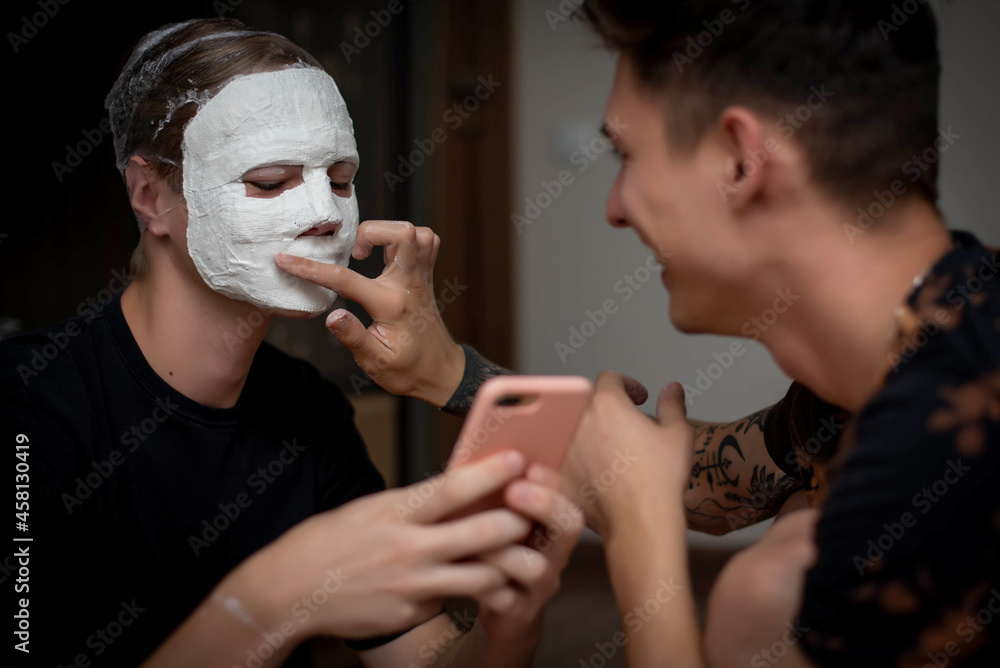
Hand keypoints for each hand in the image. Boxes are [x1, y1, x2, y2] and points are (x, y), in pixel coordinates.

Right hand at [222, 451, 533, 640]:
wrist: (290, 592)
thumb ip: (414, 503)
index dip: (492, 472)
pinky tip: (471, 583)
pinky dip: (466, 590)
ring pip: (482, 576)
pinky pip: (453, 600)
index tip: (519, 457)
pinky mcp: (413, 614)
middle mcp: (408, 548)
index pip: (453, 487)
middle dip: (517, 522)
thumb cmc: (329, 541)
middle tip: (532, 513)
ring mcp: (413, 586)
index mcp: (396, 511)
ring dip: (507, 565)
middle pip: (482, 533)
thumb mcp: (371, 509)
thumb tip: (457, 492)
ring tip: (519, 556)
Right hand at [274, 220, 465, 405]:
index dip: (310, 268)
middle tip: (353, 252)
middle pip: (401, 233)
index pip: (345, 279)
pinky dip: (409, 239)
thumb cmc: (409, 370)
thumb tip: (332, 316)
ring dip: (391, 233)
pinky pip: (427, 242)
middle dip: (368, 231)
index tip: (285, 259)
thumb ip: (353, 337)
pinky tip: (389, 255)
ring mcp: (421, 278)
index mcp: (390, 305)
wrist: (442, 373)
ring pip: (418, 232)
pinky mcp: (427, 277)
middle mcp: (409, 284)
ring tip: (370, 251)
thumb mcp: (376, 363)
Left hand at [474, 464, 584, 646]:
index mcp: (550, 521)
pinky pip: (509, 600)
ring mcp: (540, 583)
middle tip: (514, 491)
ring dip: (506, 550)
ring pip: (538, 567)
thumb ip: (495, 491)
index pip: (565, 495)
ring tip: (478, 540)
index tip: (529, 465)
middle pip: (568, 526)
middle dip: (544, 505)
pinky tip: (465, 572)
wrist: (496, 606)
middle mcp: (554, 551)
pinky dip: (486, 585)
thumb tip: (479, 454)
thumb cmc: (494, 550)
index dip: (551, 481)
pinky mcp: (520, 611)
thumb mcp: (496, 516)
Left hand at [560, 371, 691, 536]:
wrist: (640, 521)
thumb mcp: (678, 435)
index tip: (637, 398)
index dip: (627, 384)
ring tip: (612, 451)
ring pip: (573, 431)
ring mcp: (564, 448)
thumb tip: (672, 390)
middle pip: (589, 404)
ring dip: (590, 434)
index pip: (609, 379)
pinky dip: (579, 460)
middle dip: (607, 410)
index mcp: (607, 404)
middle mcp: (579, 421)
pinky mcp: (557, 474)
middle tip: (626, 425)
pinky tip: (598, 473)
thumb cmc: (660, 479)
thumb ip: (672, 405)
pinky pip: (565, 458)